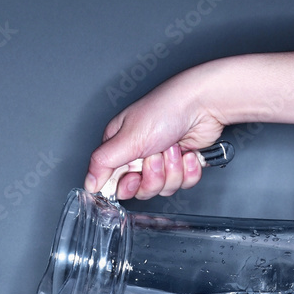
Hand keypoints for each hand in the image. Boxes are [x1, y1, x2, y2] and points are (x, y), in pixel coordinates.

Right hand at [85, 65, 226, 198]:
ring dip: (172, 170)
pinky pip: (184, 184)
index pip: (115, 182)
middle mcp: (139, 155)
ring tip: (173, 147)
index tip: (134, 176)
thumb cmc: (166, 109)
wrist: (204, 103)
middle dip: (153, 176)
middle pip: (141, 190)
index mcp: (120, 146)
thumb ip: (103, 164)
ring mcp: (162, 161)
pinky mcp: (183, 165)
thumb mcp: (127, 139)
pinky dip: (189, 170)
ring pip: (163, 188)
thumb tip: (88, 184)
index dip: (126, 185)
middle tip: (156, 157)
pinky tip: (189, 152)